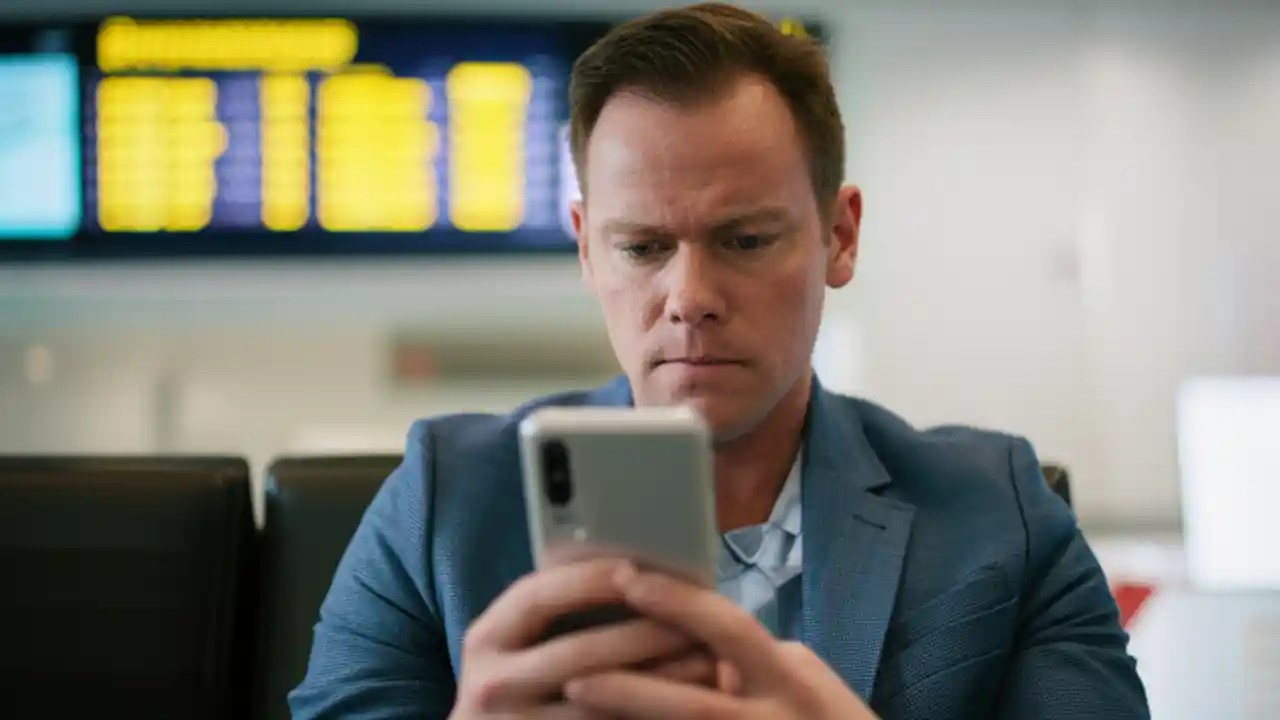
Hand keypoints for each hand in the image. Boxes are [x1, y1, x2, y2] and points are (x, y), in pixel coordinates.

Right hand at [449, 559, 716, 719]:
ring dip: (660, 683)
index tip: (633, 569)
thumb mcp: (514, 644)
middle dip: (643, 635)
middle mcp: (491, 686)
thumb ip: (551, 613)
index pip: (536, 598)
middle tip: (695, 624)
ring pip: (601, 704)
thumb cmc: (515, 683)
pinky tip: (682, 705)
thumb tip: (629, 572)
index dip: (585, 580)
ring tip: (706, 665)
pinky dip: (647, 716)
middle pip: (579, 653)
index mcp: (484, 641)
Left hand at [563, 568, 880, 718]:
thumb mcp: (806, 678)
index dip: (681, 604)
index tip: (630, 580)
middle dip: (632, 693)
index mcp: (790, 681)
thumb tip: (693, 629)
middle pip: (695, 708)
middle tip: (575, 676)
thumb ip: (752, 655)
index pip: (732, 632)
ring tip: (578, 710)